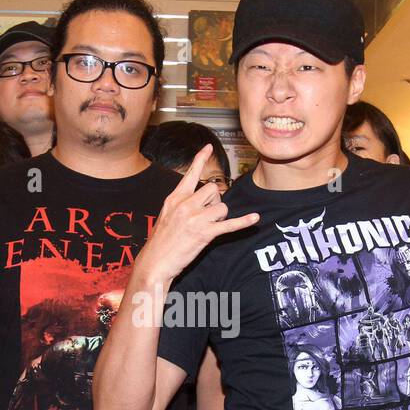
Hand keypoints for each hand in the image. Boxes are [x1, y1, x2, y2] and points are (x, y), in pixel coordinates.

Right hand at [134, 145, 258, 287]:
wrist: (155, 262)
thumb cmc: (160, 242)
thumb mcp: (166, 215)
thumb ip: (182, 204)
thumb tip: (201, 200)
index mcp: (175, 198)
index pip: (190, 174)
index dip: (200, 159)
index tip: (208, 147)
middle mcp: (185, 204)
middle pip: (213, 190)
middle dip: (215, 201)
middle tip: (208, 216)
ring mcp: (195, 218)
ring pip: (222, 207)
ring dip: (220, 217)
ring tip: (207, 228)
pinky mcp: (204, 233)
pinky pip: (229, 225)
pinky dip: (243, 222)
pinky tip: (254, 218)